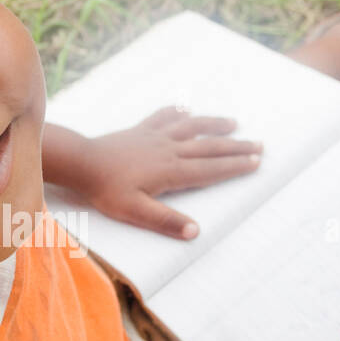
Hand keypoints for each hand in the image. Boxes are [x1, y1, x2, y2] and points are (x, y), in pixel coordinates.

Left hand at [76, 106, 261, 239]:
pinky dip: (177, 112)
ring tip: (233, 123)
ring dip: (214, 125)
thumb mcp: (135, 212)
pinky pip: (163, 118)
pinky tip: (185, 108)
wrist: (81, 162)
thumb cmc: (106, 190)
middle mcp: (168, 150)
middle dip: (235, 147)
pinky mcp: (140, 130)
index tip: (256, 162)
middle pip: (208, 147)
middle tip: (259, 145)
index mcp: (171, 172)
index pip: (210, 170)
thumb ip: (165, 221)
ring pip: (191, 127)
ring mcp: (154, 137)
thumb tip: (195, 232)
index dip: (235, 166)